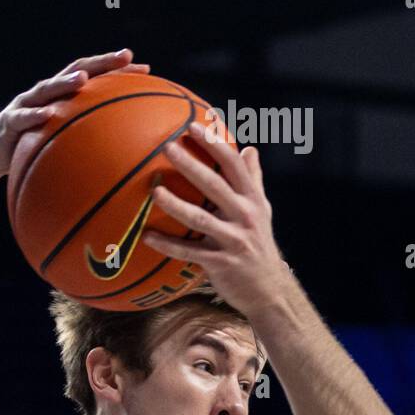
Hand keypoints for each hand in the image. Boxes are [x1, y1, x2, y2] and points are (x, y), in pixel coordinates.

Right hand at [0, 49, 149, 187]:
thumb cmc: (27, 151)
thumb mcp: (57, 147)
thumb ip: (80, 145)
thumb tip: (115, 165)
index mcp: (61, 98)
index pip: (94, 77)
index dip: (117, 71)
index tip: (146, 69)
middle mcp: (46, 93)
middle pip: (77, 71)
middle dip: (101, 63)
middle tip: (125, 59)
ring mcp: (26, 104)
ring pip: (49, 87)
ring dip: (66, 82)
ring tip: (84, 79)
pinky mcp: (9, 122)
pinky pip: (23, 117)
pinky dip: (35, 114)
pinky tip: (49, 114)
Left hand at [141, 122, 290, 318]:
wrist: (268, 289)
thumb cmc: (258, 245)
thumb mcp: (261, 210)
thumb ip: (253, 180)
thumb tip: (250, 148)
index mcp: (252, 199)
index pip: (233, 164)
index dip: (215, 143)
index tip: (194, 125)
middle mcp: (245, 215)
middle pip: (215, 185)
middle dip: (191, 164)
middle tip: (168, 147)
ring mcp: (233, 240)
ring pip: (200, 218)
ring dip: (175, 204)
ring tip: (154, 191)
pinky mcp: (221, 263)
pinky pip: (189, 252)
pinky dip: (168, 245)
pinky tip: (147, 236)